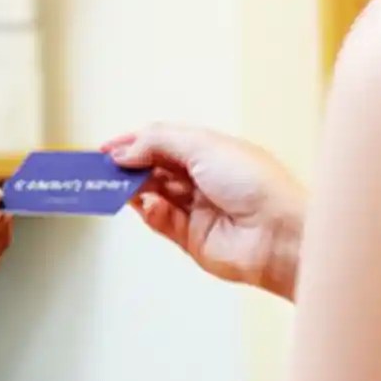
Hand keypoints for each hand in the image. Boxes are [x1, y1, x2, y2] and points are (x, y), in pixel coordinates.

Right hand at [102, 124, 305, 300]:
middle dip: (129, 166)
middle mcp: (203, 179)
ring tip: (114, 184)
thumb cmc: (256, 183)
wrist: (279, 234)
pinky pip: (161, 222)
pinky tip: (147, 204)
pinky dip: (150, 212)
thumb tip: (126, 150)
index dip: (134, 143)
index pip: (163, 142)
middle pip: (154, 169)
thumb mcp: (202, 146)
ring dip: (134, 189)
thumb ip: (158, 142)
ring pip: (153, 195)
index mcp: (210, 151)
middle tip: (102, 167)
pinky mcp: (192, 238)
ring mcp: (197, 209)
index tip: (107, 148)